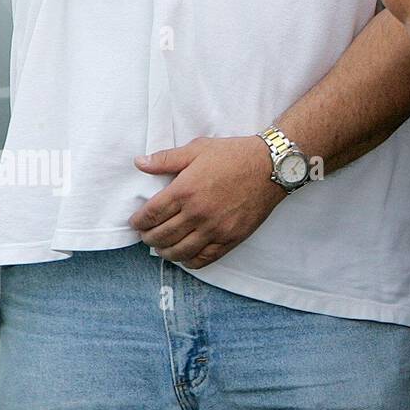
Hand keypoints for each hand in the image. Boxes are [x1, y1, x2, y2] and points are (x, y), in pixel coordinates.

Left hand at [130, 135, 284, 267]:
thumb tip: (139, 162)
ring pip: (178, 251)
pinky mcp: (230, 238)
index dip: (138, 221)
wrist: (272, 166)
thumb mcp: (198, 149)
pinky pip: (203, 259)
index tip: (136, 222)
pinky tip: (185, 254)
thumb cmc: (234, 155)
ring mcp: (214, 228)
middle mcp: (197, 213)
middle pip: (160, 236)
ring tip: (162, 247)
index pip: (150, 215)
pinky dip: (188, 260)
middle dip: (148, 238)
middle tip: (147, 235)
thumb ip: (166, 159)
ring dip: (164, 252)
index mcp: (185, 190)